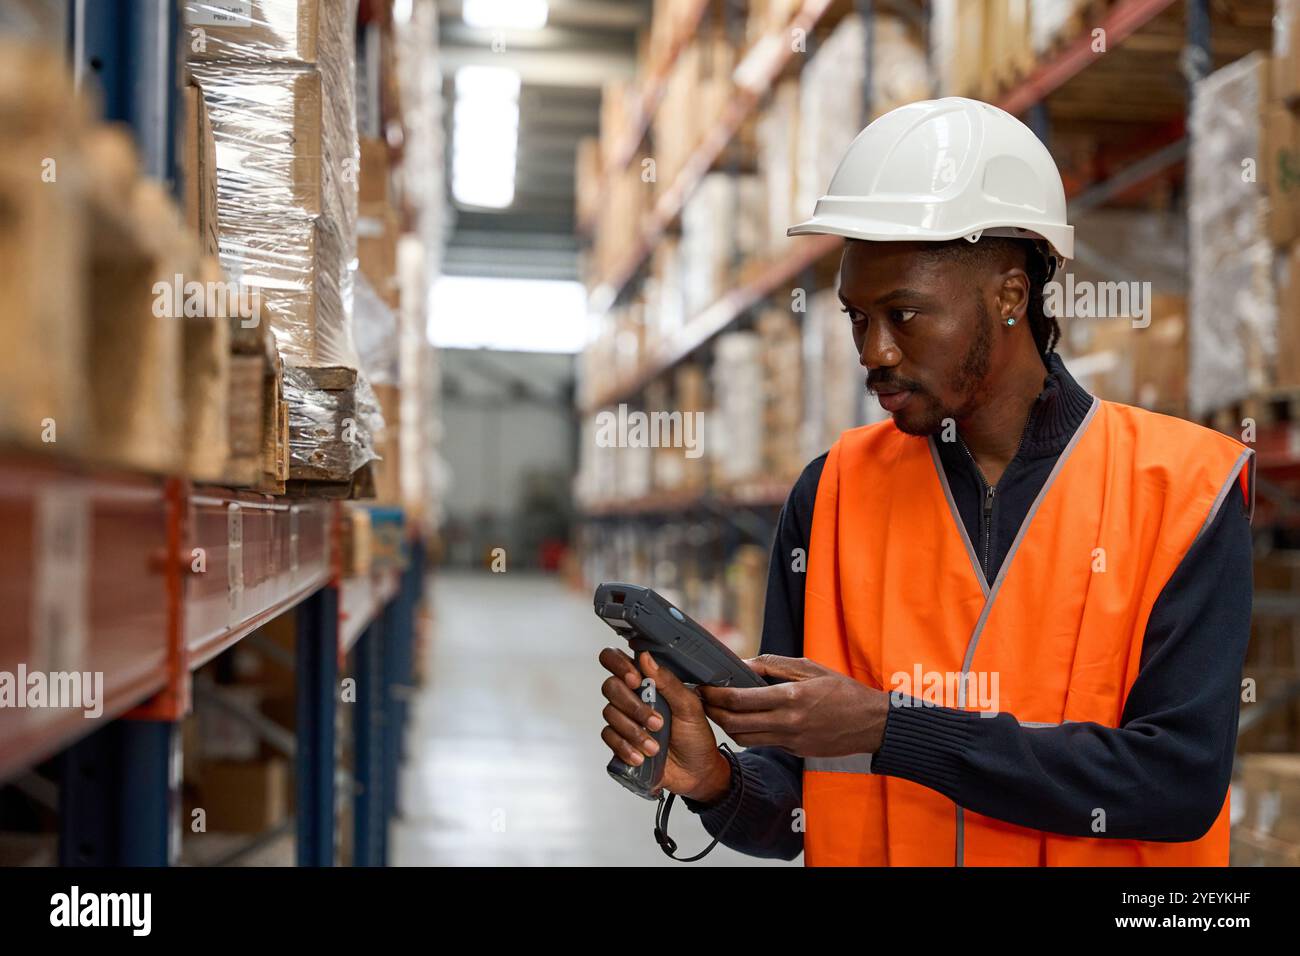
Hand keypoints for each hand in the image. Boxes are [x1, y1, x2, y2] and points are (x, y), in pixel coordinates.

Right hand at [598, 648, 732, 802]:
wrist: (697, 773)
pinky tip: (641, 757)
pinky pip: (609, 737)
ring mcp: (625, 719)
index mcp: (649, 682)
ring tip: (655, 747)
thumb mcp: (689, 707)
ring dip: (633, 732)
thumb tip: (645, 657)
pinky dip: (624, 748)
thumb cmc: (696, 736)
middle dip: (633, 706)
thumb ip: (668, 682)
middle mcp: (633, 697)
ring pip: (610, 713)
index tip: (635, 680)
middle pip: (611, 687)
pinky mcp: (620, 741)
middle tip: (657, 722)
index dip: (619, 665)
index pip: (618, 660)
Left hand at [699, 655, 888, 756]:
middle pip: (734, 723)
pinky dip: (747, 732)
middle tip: (703, 699)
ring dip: (726, 725)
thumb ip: (772, 665)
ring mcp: (790, 740)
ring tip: (719, 709)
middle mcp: (787, 722)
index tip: (703, 686)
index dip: (715, 694)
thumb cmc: (843, 691)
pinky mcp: (794, 750)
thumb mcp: (809, 667)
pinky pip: (762, 743)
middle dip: (712, 711)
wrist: (871, 724)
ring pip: (743, 738)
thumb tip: (742, 665)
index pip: (739, 699)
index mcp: (790, 697)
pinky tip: (745, 719)